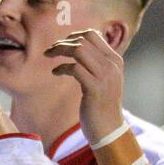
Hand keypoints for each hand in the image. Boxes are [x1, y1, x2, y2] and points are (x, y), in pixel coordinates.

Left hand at [44, 29, 124, 145]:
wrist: (109, 129)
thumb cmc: (101, 105)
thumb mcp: (103, 80)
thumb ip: (95, 64)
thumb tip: (78, 48)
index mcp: (114, 60)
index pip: (93, 34)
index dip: (73, 36)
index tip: (62, 44)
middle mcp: (112, 65)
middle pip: (84, 39)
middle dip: (63, 42)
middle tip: (50, 51)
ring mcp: (104, 76)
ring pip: (79, 50)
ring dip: (60, 50)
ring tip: (49, 56)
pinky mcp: (94, 88)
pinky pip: (74, 68)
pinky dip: (61, 67)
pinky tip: (55, 72)